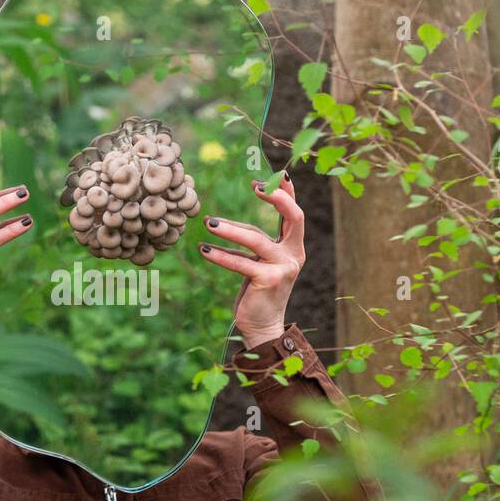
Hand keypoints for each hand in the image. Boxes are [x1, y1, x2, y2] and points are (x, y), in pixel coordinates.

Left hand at [198, 174, 303, 348]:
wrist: (262, 325)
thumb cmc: (258, 290)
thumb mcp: (261, 261)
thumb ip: (256, 242)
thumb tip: (229, 221)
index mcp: (294, 246)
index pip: (295, 213)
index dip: (286, 192)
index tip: (273, 175)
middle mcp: (294, 255)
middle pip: (293, 217)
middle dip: (277, 197)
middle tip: (255, 186)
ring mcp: (283, 268)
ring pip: (256, 239)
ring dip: (230, 229)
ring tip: (209, 223)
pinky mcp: (268, 281)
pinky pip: (240, 262)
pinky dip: (220, 255)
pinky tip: (204, 249)